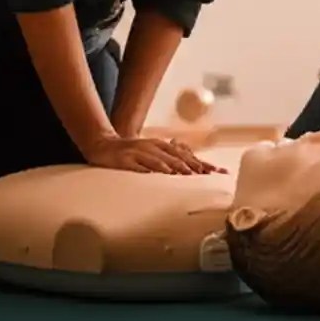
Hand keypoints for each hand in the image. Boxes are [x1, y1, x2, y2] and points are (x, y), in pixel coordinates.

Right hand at [84, 134, 226, 174]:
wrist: (103, 145)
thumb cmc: (131, 152)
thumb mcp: (151, 153)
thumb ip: (168, 160)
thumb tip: (191, 171)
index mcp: (160, 145)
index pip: (185, 155)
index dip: (201, 163)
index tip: (216, 172)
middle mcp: (152, 146)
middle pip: (175, 156)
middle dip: (191, 166)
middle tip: (205, 176)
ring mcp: (138, 152)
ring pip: (158, 160)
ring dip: (172, 167)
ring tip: (185, 175)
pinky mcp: (124, 159)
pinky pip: (137, 166)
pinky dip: (148, 170)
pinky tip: (156, 176)